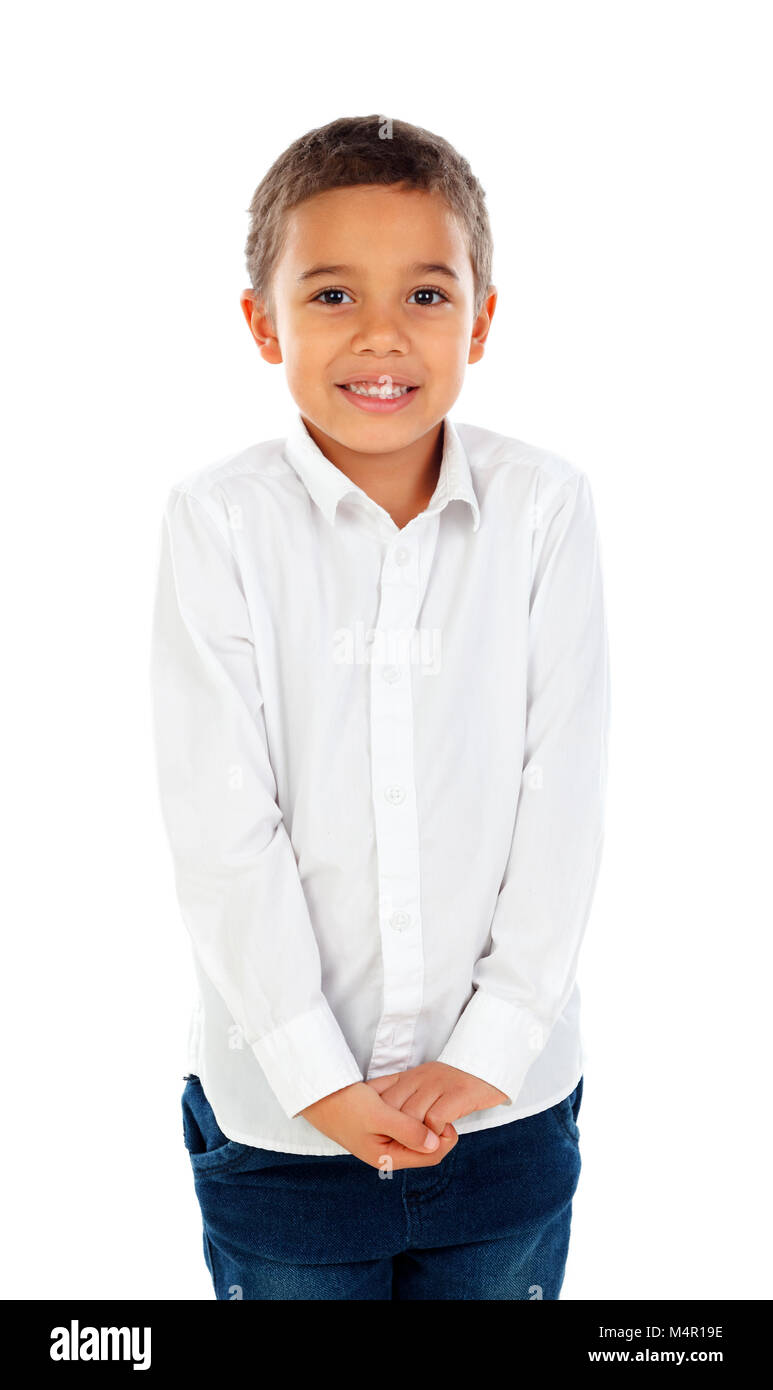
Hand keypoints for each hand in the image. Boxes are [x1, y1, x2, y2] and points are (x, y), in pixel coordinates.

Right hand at [299, 1080, 458, 1169]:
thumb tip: (435, 1143)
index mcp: (387, 1157)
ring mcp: (382, 1139)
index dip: (444, 1139)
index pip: (429, 1157)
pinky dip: (410, 1110)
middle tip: (438, 1105)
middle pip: (425, 1146)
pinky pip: (404, 1122)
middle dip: (434, 1128)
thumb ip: (407, 1130)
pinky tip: (410, 1097)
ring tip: (424, 1099)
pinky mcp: (379, 1125)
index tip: (448, 1117)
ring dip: (423, 1118)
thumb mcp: (379, 1115)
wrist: (318, 1092)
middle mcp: (386, 1152)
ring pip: (416, 1132)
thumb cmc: (345, 1104)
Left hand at [365, 1061, 509, 1135]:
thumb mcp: (427, 1084)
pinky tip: (446, 1133)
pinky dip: (436, 1132)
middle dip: (395, 1134)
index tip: (380, 1136)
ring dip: (416, 1137)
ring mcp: (439, 1084)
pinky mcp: (459, 1092)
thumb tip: (391, 1122)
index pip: (378, 1095)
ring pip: (411, 1117)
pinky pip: (435, 1118)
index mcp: (409, 1076)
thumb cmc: (458, 1082)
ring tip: (428, 1144)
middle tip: (407, 1148)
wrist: (491, 1062)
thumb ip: (409, 1098)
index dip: (376, 1118)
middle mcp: (420, 1077)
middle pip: (392, 1111)